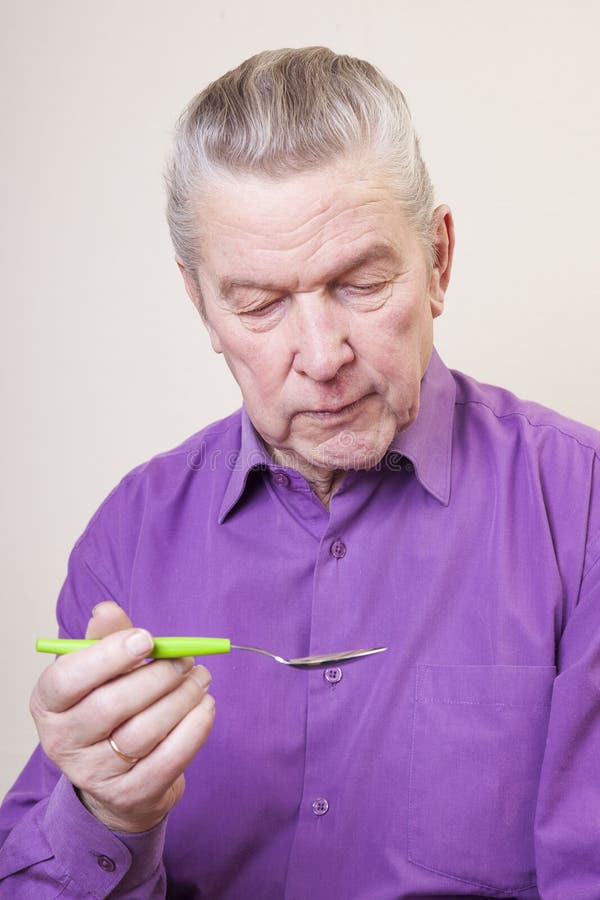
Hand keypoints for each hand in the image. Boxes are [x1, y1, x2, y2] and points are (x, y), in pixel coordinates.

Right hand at [29, 601, 214, 831]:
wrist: (119, 774)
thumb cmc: (110, 706)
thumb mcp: (101, 671)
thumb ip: (106, 639)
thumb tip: (107, 611)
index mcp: (48, 704)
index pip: (65, 679)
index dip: (108, 656)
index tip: (147, 638)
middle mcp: (63, 742)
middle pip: (111, 706)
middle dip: (157, 676)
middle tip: (186, 660)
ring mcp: (95, 774)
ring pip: (144, 732)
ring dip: (182, 698)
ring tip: (200, 678)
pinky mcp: (132, 794)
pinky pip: (169, 759)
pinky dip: (195, 728)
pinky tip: (205, 706)